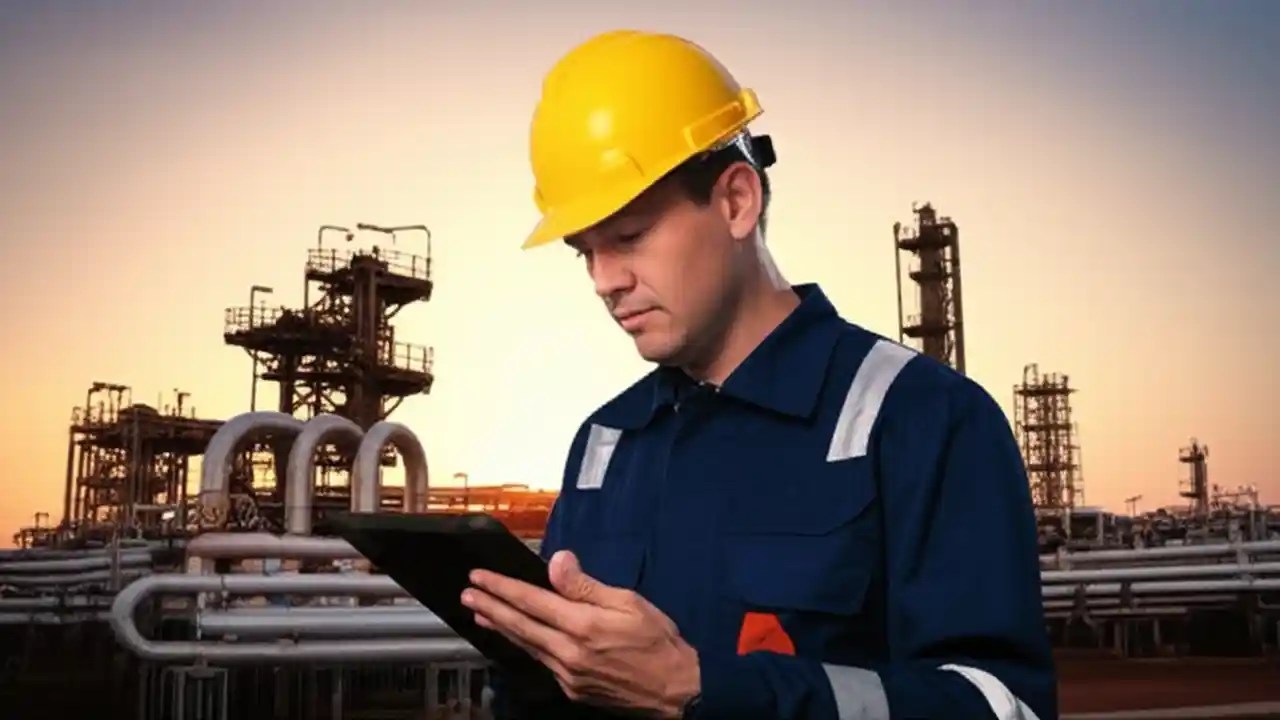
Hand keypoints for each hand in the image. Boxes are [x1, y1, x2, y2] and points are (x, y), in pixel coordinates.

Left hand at [461, 549, 699, 717]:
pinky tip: (519, 639)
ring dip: (501, 628)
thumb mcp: (629, 603)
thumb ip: (587, 585)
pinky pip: (542, 663)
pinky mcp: (573, 690)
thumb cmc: (659, 642)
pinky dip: (525, 647)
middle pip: (520, 626)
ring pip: (527, 646)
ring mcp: (568, 675)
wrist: (678, 691)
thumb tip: (558, 562)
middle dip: (490, 608)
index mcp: (583, 626)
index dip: (502, 588)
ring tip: (482, 615)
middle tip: (467, 595)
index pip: (531, 602)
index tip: (479, 578)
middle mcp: (569, 653)